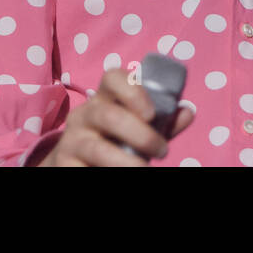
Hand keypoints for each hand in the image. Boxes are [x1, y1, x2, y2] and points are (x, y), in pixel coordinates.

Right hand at [34, 67, 195, 165]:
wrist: (74, 162)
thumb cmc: (115, 140)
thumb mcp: (138, 128)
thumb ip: (163, 121)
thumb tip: (188, 112)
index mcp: (104, 97)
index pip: (112, 77)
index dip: (133, 91)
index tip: (151, 114)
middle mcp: (85, 113)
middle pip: (108, 115)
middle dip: (140, 135)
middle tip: (162, 150)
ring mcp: (71, 139)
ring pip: (97, 148)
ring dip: (126, 162)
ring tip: (145, 170)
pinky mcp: (64, 163)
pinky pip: (84, 169)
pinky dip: (108, 172)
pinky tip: (120, 175)